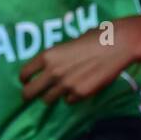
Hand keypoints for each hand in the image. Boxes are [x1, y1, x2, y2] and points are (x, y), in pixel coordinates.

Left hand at [19, 28, 138, 104]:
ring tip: (60, 90)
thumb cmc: (93, 39)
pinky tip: (79, 88)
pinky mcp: (80, 94)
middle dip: (28, 95)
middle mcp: (52, 72)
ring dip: (52, 96)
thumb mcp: (66, 45)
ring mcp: (65, 85)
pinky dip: (71, 97)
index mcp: (47, 56)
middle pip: (29, 92)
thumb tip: (48, 68)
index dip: (24, 79)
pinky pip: (68, 101)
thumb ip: (55, 58)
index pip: (24, 73)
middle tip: (31, 96)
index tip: (25, 82)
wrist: (116, 45)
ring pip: (47, 99)